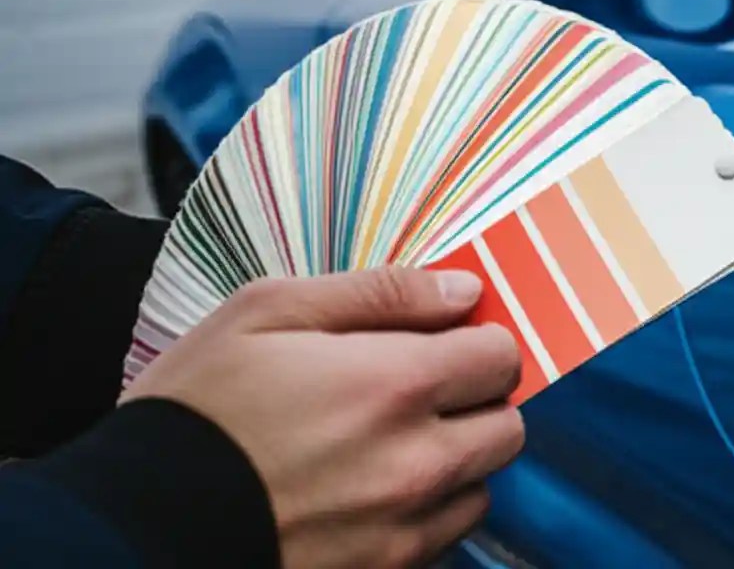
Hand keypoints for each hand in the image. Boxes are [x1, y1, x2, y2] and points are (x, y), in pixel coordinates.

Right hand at [122, 267, 524, 567]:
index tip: (447, 341)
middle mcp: (417, 461)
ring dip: (456, 459)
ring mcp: (405, 526)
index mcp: (395, 384)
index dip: (477, 340)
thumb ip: (380, 293)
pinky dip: (426, 510)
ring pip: (482, 483)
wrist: (137, 525)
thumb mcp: (268, 312)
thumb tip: (461, 289)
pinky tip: (372, 491)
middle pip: (506, 424)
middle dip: (476, 400)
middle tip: (418, 391)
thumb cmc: (195, 409)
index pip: (501, 356)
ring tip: (389, 445)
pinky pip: (445, 535)